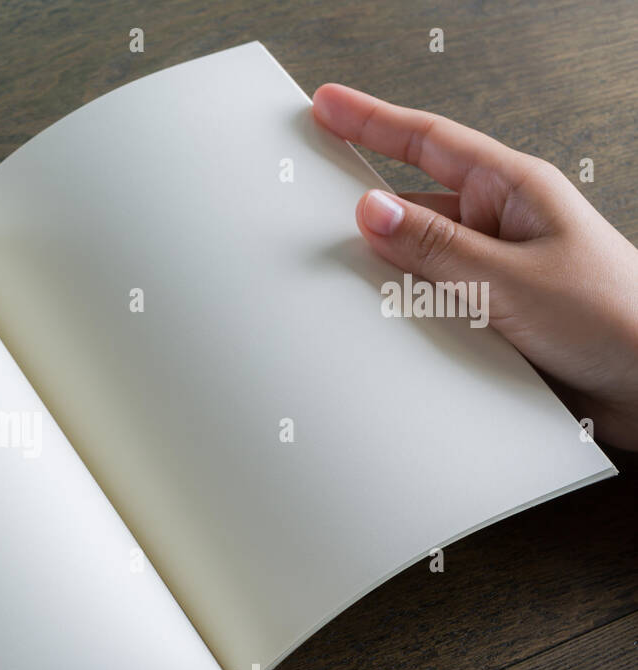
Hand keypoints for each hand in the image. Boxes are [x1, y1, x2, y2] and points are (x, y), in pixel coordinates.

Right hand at [313, 83, 637, 448]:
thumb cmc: (614, 320)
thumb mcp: (512, 278)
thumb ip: (437, 245)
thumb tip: (372, 211)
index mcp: (516, 191)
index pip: (429, 142)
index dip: (371, 119)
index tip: (327, 104)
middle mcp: (502, 225)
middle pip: (414, 199)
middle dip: (361, 197)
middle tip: (307, 186)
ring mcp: (494, 270)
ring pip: (417, 257)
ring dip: (384, 266)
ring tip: (339, 272)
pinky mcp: (490, 314)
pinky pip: (429, 300)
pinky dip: (401, 307)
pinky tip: (381, 319)